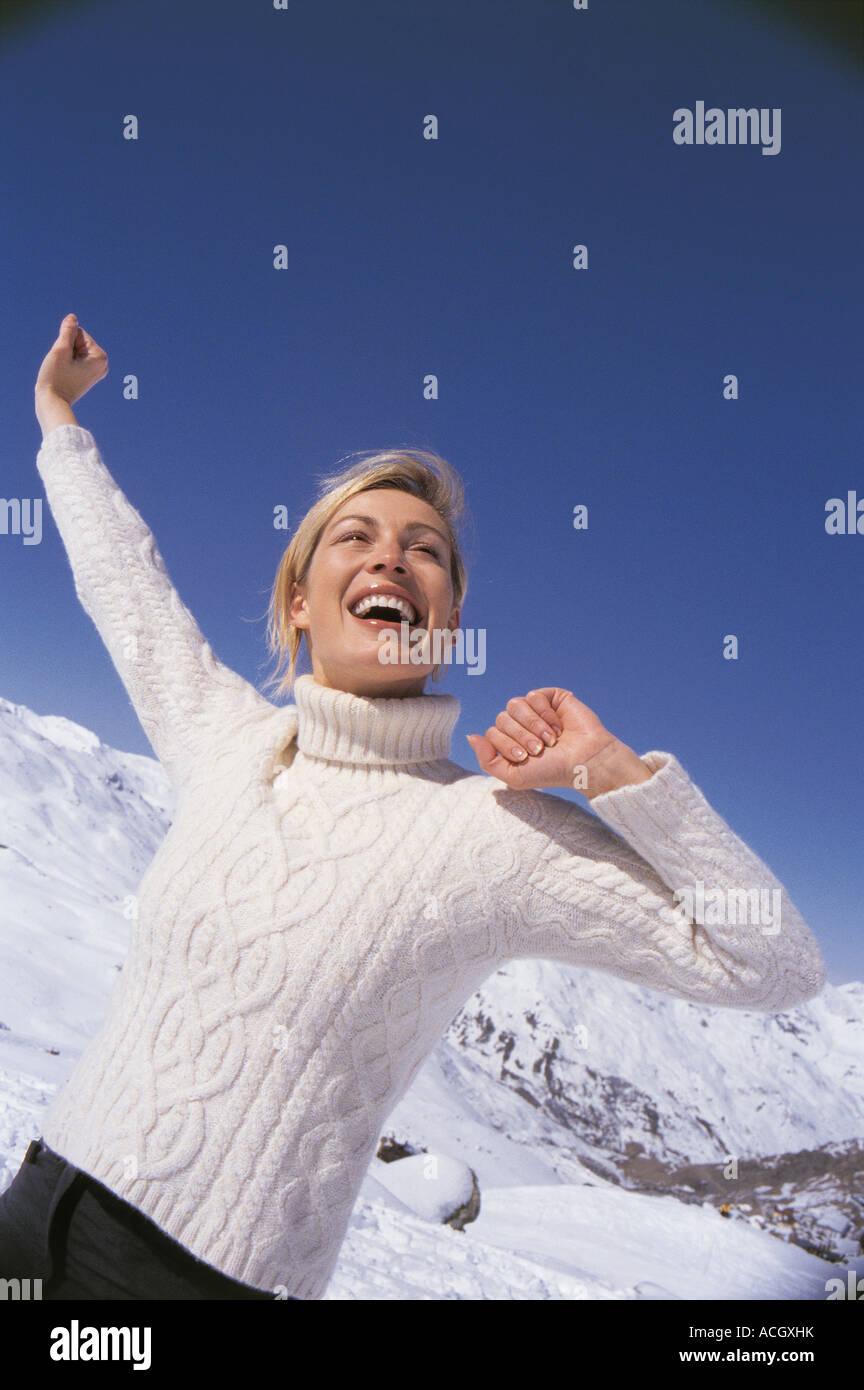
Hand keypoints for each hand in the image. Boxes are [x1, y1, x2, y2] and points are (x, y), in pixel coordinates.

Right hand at [34, 313, 107, 407]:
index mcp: (100, 356)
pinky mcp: (90, 375)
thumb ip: (67, 331)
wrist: (52, 402)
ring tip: (65, 372)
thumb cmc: (56, 377)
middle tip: (64, 368)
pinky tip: (67, 376)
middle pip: (78, 342)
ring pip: (75, 350)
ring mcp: (97, 370)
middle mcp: (103, 364)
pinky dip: (68, 363)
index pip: (78, 333)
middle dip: (67, 350)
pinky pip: (76, 359)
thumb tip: (73, 317)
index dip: (66, 344)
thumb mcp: (60, 350)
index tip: (65, 362)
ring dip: (66, 356)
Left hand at [465, 686, 650, 794]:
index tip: (527, 757)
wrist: (584, 762)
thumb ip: (487, 760)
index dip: (507, 745)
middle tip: (540, 749)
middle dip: (520, 736)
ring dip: (532, 725)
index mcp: (510, 741)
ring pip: (514, 705)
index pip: (492, 733)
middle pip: (501, 718)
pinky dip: (545, 713)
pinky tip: (557, 725)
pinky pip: (533, 696)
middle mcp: (520, 724)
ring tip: (550, 739)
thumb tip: (470, 736)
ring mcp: (535, 710)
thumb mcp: (514, 776)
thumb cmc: (552, 772)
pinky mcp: (551, 698)